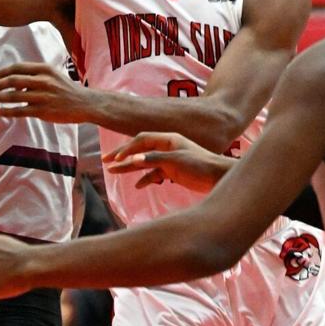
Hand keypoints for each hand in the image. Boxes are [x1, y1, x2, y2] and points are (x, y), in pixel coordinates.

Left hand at [0, 62, 95, 122]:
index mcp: (45, 69)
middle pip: (13, 80)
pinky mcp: (42, 111)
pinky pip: (19, 111)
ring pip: (13, 96)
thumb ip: (36, 75)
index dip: (4, 72)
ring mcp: (42, 96)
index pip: (19, 68)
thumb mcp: (54, 75)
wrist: (85, 103)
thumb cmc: (67, 89)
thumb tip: (14, 81)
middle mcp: (42, 81)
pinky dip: (6, 111)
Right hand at [104, 132, 230, 192]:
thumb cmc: (200, 165)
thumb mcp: (176, 161)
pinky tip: (137, 186)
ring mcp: (169, 159)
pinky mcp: (173, 171)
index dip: (126, 148)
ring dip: (130, 167)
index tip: (115, 158)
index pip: (141, 141)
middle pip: (140, 150)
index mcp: (167, 139)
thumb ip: (154, 160)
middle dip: (122, 155)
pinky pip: (154, 173)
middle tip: (105, 161)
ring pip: (145, 162)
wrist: (219, 177)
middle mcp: (166, 147)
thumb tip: (133, 160)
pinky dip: (145, 179)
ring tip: (113, 172)